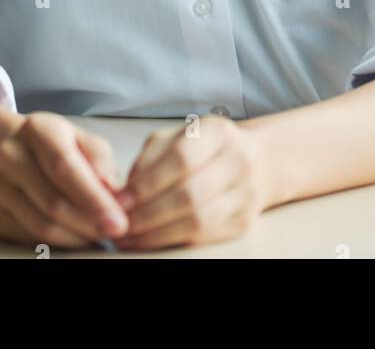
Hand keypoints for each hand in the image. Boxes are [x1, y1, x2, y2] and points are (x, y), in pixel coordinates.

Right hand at [0, 113, 129, 248]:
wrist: (5, 149)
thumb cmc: (52, 145)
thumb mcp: (80, 137)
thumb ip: (100, 159)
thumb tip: (112, 190)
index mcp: (37, 129)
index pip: (65, 168)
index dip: (93, 199)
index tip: (119, 221)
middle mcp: (10, 155)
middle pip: (53, 202)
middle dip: (89, 224)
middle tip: (115, 232)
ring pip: (41, 226)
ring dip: (76, 238)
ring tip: (99, 235)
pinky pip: (29, 237)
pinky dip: (57, 243)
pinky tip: (76, 237)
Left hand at [114, 114, 268, 250]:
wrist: (256, 162)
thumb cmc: (204, 148)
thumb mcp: (177, 137)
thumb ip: (150, 158)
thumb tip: (122, 192)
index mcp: (218, 132)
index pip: (180, 159)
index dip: (147, 183)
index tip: (119, 200)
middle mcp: (238, 161)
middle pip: (189, 194)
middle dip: (147, 214)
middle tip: (118, 224)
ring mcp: (245, 194)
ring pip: (197, 221)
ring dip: (156, 234)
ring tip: (128, 238)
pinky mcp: (243, 222)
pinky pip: (204, 237)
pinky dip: (171, 242)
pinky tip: (148, 241)